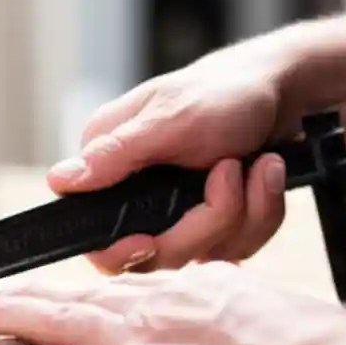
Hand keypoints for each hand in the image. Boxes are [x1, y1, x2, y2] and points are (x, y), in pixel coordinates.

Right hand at [47, 32, 308, 273]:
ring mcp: (180, 213)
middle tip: (230, 170)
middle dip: (209, 219)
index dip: (122, 251)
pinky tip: (266, 172)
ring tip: (258, 163)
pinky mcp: (216, 224)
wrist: (285, 90)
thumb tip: (59, 181)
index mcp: (110, 164)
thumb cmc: (225, 92)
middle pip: (160, 254)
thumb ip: (117, 155)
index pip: (95, 237)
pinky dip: (263, 209)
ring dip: (246, 209)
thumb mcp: (171, 119)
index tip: (150, 240)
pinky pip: (240, 245)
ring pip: (207, 252)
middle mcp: (138, 193)